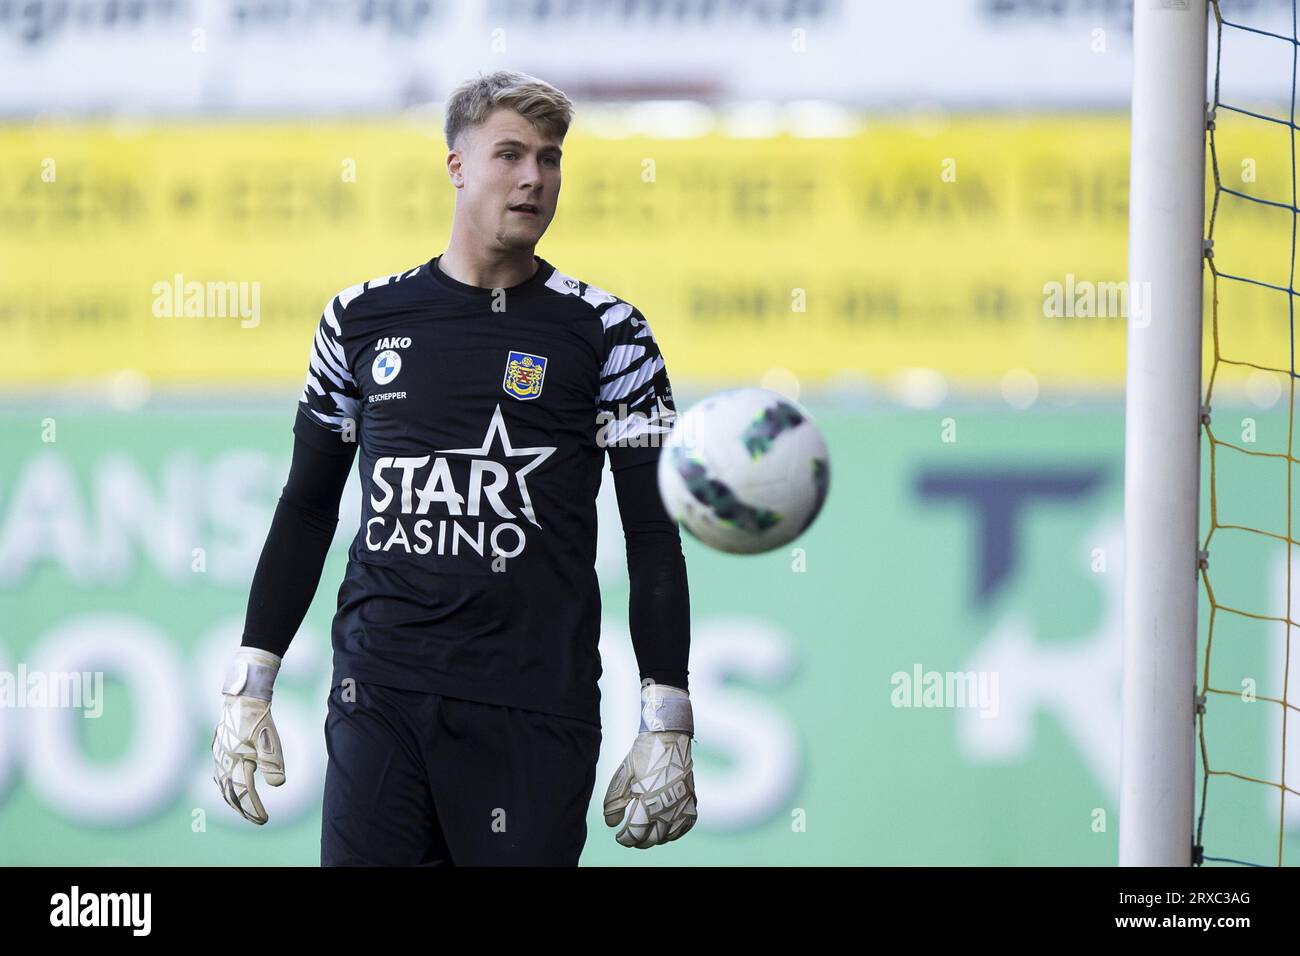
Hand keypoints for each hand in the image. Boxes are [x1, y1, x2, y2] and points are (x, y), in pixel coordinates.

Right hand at [211, 647, 284, 824]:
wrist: (242, 696)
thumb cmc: (258, 718)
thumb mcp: (270, 740)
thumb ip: (272, 763)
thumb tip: (278, 785)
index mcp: (235, 761)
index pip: (244, 793)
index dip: (253, 809)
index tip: (264, 820)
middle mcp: (223, 761)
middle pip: (230, 793)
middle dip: (243, 808)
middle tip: (256, 819)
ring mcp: (219, 755)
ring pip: (223, 784)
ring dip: (233, 798)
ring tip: (243, 808)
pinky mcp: (219, 748)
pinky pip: (220, 773)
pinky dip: (226, 784)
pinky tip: (230, 785)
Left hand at [603, 681, 697, 847]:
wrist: (669, 738)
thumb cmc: (643, 755)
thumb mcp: (623, 777)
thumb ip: (614, 802)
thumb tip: (611, 825)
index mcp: (649, 803)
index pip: (635, 834)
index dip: (624, 838)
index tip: (618, 835)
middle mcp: (668, 809)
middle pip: (651, 839)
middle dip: (638, 840)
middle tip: (630, 836)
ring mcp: (682, 806)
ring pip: (668, 836)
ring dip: (656, 837)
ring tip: (646, 832)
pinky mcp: (691, 801)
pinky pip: (685, 826)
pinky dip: (675, 832)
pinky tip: (666, 828)